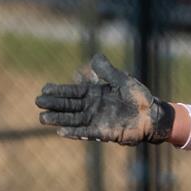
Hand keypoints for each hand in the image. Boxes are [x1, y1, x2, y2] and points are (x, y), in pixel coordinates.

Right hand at [35, 53, 175, 144]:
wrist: (152, 115)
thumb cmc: (138, 97)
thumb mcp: (122, 80)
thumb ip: (107, 71)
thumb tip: (94, 58)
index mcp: (95, 93)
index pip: (73, 91)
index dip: (59, 90)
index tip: (44, 88)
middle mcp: (93, 107)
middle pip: (69, 105)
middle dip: (54, 104)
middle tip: (38, 102)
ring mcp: (96, 119)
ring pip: (73, 119)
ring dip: (59, 119)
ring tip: (43, 118)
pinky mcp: (103, 132)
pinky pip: (85, 132)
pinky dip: (74, 133)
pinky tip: (61, 132)